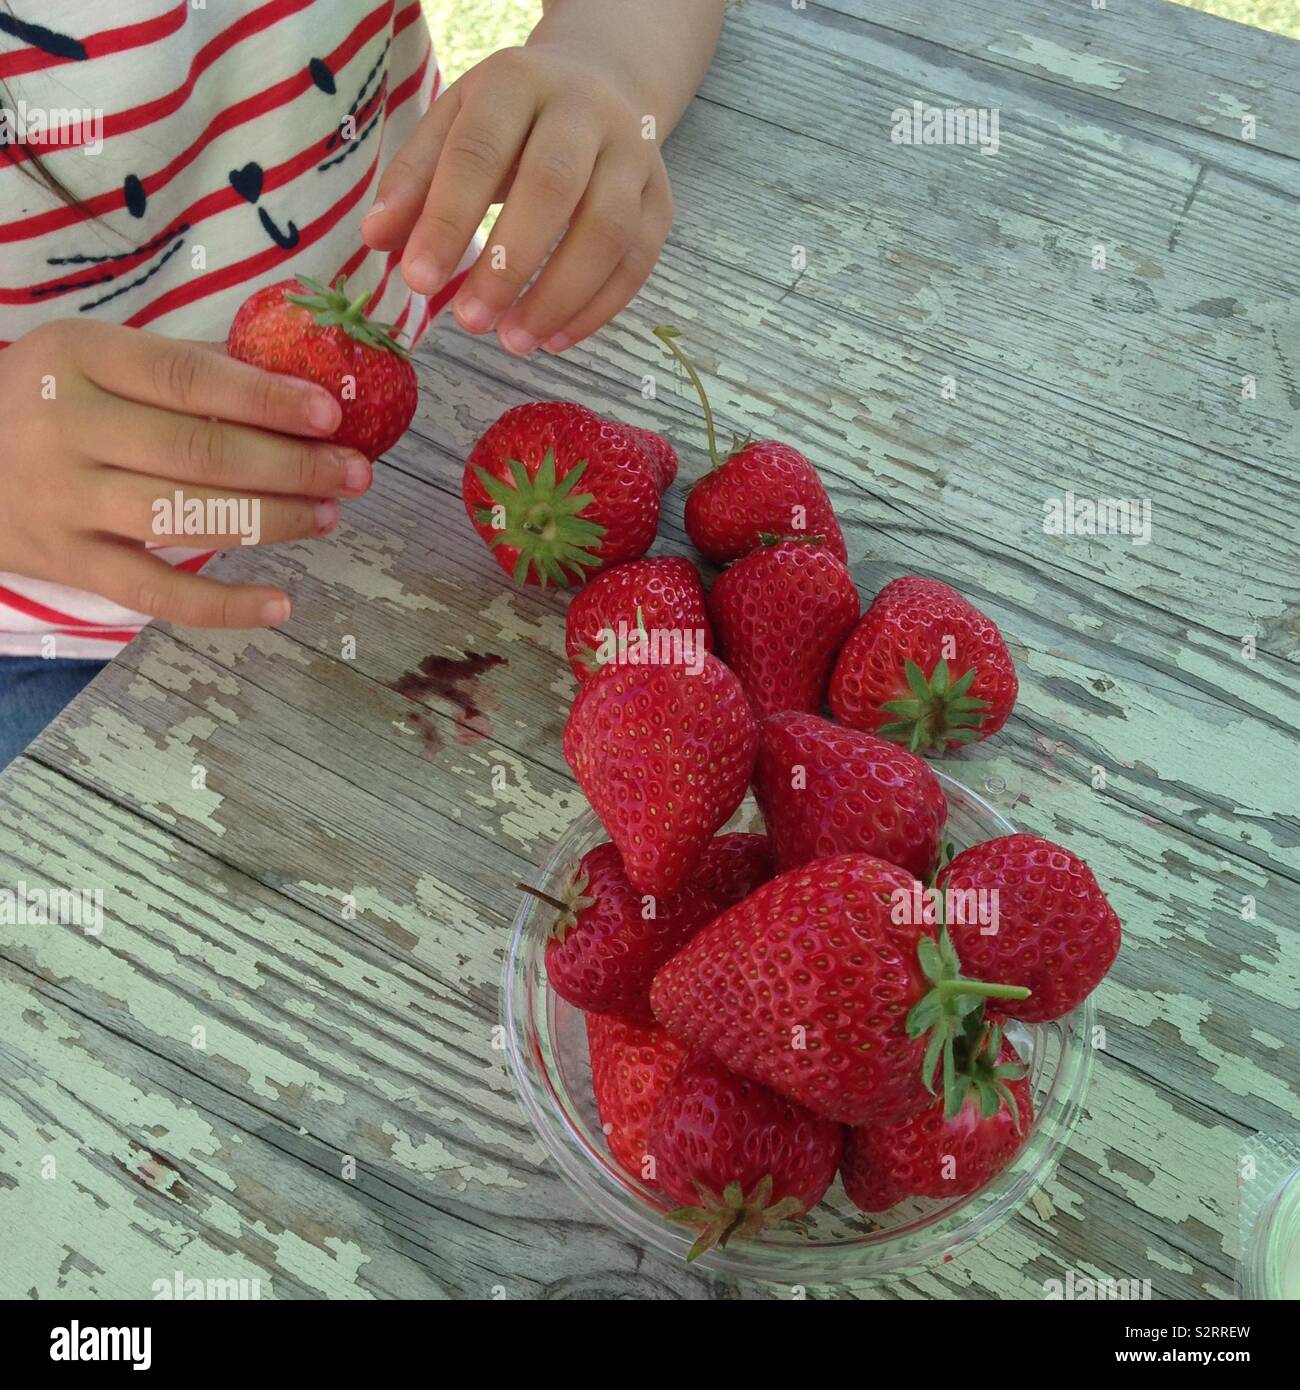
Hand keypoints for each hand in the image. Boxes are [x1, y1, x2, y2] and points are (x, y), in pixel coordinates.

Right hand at [0, 320, 372, 629]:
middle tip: (353, 473)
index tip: (330, 415)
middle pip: (198, 453)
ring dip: (272, 521)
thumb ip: (185, 366)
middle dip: (290, 466)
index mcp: (79, 357)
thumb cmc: (50, 401)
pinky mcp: (70, 565)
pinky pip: (155, 594)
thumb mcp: (95, 358)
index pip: (187, 379)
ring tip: (328, 516)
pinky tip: (281, 603)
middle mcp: (66, 428)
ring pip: (186, 519)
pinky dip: (222, 606)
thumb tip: (298, 383)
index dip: (265, 399)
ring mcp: (66, 502)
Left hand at [361, 43, 672, 354]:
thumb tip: (377, 240)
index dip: (449, 220)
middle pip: (553, 188)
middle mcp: (585, 112)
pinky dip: (596, 310)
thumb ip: (414, 181)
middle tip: (469, 321)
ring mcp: (634, 157)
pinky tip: (553, 340)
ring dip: (558, 297)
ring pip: (607, 231)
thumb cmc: (510, 122)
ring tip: (513, 342)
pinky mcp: (661, 201)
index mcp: (518, 82)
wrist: (602, 87)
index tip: (419, 281)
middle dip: (509, 264)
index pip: (480, 152)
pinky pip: (637, 262)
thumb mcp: (453, 127)